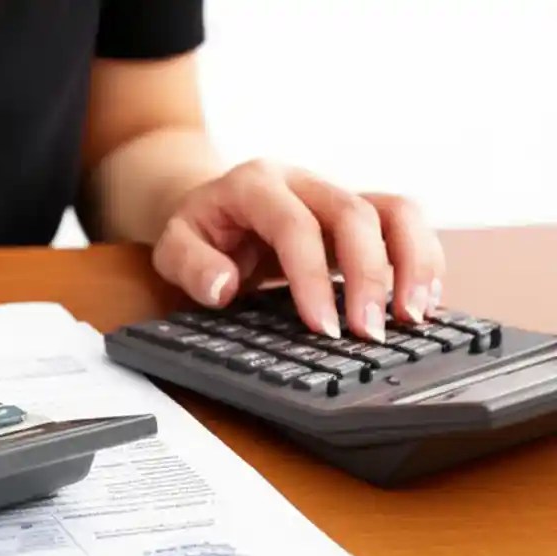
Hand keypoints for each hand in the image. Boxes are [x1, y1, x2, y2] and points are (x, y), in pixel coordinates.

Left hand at [150, 159, 444, 340]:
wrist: (213, 203)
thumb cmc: (199, 229)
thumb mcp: (172, 247)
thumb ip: (191, 266)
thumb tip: (222, 288)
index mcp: (256, 185)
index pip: (295, 226)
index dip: (312, 278)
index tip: (323, 329)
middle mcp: (304, 182)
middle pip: (355, 214)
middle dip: (370, 276)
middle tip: (371, 333)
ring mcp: (336, 195)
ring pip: (396, 210)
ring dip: (414, 262)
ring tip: (415, 317)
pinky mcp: (359, 215)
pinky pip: (404, 226)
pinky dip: (422, 261)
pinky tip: (422, 303)